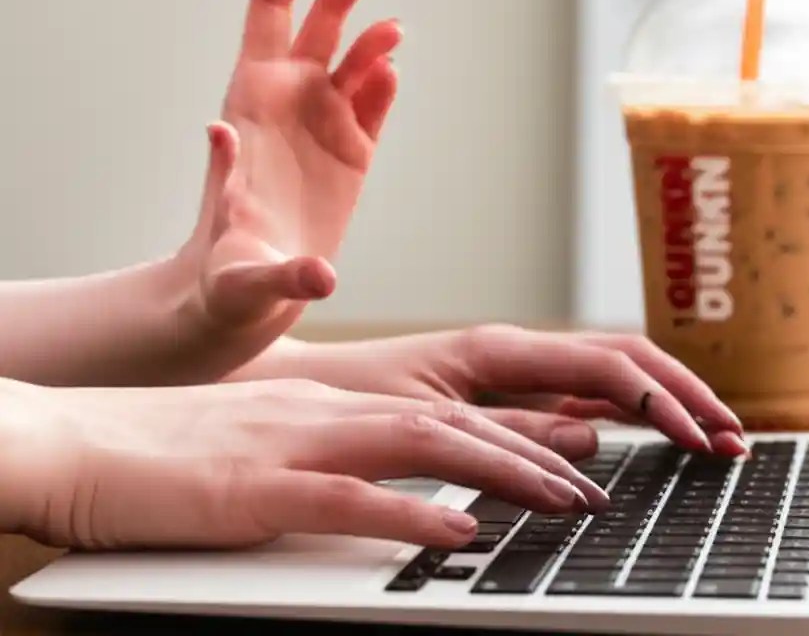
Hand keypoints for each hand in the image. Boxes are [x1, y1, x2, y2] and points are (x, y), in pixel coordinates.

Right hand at [0, 378, 607, 549]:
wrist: (81, 442)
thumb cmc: (176, 457)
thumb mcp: (276, 449)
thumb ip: (346, 463)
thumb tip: (413, 496)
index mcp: (335, 407)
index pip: (447, 419)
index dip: (519, 440)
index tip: (576, 462)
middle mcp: (327, 415)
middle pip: (453, 428)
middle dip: (534, 458)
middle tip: (594, 491)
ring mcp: (294, 447)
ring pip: (421, 449)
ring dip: (500, 476)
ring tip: (561, 503)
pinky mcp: (255, 489)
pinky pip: (348, 499)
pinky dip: (411, 516)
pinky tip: (458, 534)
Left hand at [178, 0, 399, 364]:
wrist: (247, 300)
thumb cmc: (225, 273)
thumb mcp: (224, 240)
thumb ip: (229, 195)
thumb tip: (219, 134)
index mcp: (251, 103)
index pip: (273, 10)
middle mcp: (289, 104)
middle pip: (319, 24)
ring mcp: (324, 129)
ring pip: (353, 63)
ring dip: (374, 39)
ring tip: (392, 33)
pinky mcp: (353, 158)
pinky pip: (374, 107)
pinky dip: (385, 86)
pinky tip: (391, 73)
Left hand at [247, 326, 749, 459]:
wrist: (296, 388)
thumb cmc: (350, 398)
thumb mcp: (429, 422)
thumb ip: (512, 432)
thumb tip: (593, 443)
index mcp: (500, 347)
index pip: (609, 369)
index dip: (665, 403)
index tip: (701, 439)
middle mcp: (516, 350)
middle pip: (628, 362)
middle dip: (687, 396)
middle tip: (733, 439)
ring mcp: (516, 368)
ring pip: (613, 375)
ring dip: (668, 403)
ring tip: (712, 437)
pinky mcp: (509, 390)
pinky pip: (584, 395)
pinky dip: (630, 414)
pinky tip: (655, 435)